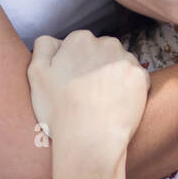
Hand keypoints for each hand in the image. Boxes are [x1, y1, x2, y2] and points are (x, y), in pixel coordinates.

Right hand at [27, 30, 149, 153]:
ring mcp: (126, 59)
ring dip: (114, 77)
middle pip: (102, 52)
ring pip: (120, 65)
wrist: (89, 139)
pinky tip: (117, 105)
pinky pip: (136, 80)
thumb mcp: (35, 73)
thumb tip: (55, 39)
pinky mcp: (141, 77)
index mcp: (80, 39)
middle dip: (96, 67)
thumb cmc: (59, 109)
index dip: (75, 66)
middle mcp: (106, 43)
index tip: (72, 84)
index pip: (79, 46)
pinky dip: (129, 90)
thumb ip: (43, 46)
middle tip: (87, 94)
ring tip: (102, 102)